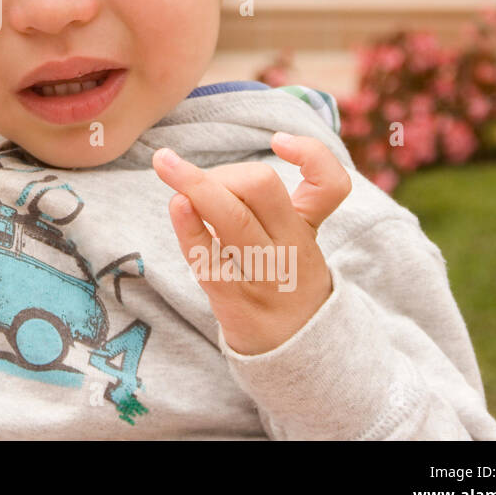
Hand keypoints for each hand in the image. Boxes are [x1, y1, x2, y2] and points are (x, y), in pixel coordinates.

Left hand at [152, 132, 351, 355]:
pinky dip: (188, 227)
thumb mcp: (294, 238)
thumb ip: (276, 201)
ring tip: (164, 162)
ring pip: (232, 218)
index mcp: (306, 227)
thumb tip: (216, 170)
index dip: (311, 153)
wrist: (294, 353)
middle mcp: (290, 247)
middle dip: (223, 171)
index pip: (331, 184)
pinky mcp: (232, 298)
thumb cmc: (283, 279)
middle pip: (263, 187)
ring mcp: (262, 273)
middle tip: (198, 182)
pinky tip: (175, 205)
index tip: (278, 140)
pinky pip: (208, 257)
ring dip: (194, 184)